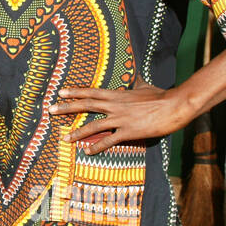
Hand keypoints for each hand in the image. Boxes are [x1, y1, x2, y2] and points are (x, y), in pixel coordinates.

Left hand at [49, 83, 193, 154]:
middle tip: (51, 109)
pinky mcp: (129, 132)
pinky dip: (97, 146)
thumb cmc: (161, 95)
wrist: (174, 106)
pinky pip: (109, 140)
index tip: (60, 92)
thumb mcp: (144, 85)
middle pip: (86, 105)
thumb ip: (135, 82)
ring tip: (64, 137)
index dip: (75, 91)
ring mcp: (121, 119)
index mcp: (118, 94)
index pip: (91, 91)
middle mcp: (115, 105)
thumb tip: (134, 75)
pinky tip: (87, 151)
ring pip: (94, 125)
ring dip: (77, 131)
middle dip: (67, 107)